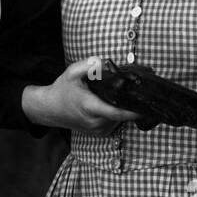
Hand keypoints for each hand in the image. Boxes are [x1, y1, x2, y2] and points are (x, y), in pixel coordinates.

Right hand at [21, 57, 139, 134]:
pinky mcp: (99, 133)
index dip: (133, 111)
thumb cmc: (62, 90)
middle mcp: (95, 122)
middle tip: (135, 91)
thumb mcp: (73, 72)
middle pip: (121, 115)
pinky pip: (114, 123)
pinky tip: (111, 104)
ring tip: (119, 96)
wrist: (50, 109)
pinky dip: (116, 114)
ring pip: (119, 119)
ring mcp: (98, 130)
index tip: (146, 106)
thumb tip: (105, 62)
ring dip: (122, 108)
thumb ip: (90, 65)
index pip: (117, 113)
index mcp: (90, 107)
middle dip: (129, 104)